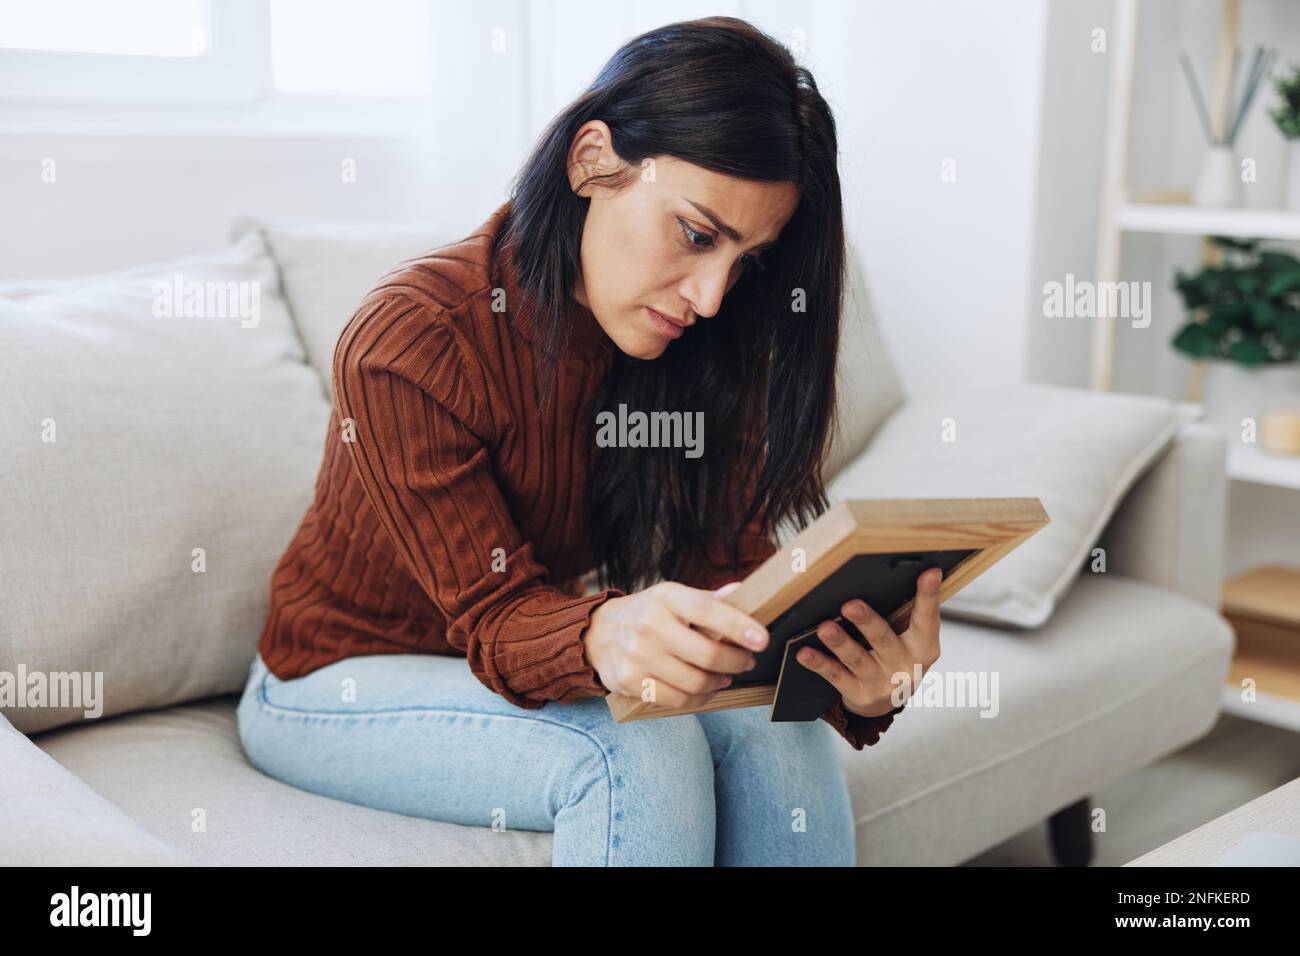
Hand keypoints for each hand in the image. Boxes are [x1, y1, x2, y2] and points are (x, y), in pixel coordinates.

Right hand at [583, 580, 766, 708]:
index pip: (708, 610)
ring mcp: (638, 655)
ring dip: (719, 682)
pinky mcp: (631, 681)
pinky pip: (678, 700)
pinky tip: (705, 689)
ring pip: (695, 681)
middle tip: (746, 661)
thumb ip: (709, 599)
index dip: (739, 626)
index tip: (762, 639)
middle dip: (736, 661)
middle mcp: (650, 625)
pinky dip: (699, 698)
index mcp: (666, 597)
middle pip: (707, 654)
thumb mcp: (674, 596)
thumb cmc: (649, 613)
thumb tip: (744, 591)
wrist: (599, 633)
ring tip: (725, 676)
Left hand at [794, 567, 942, 717]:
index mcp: (923, 647)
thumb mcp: (910, 642)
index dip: (928, 596)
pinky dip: (819, 663)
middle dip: (867, 622)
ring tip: (825, 628)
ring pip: (856, 658)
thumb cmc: (897, 660)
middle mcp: (905, 666)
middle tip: (851, 605)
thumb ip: (904, 617)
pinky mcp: (859, 694)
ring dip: (840, 643)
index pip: (927, 619)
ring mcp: (881, 683)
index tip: (929, 573)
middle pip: (884, 639)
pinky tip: (805, 653)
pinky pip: (835, 676)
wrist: (887, 704)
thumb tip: (882, 576)